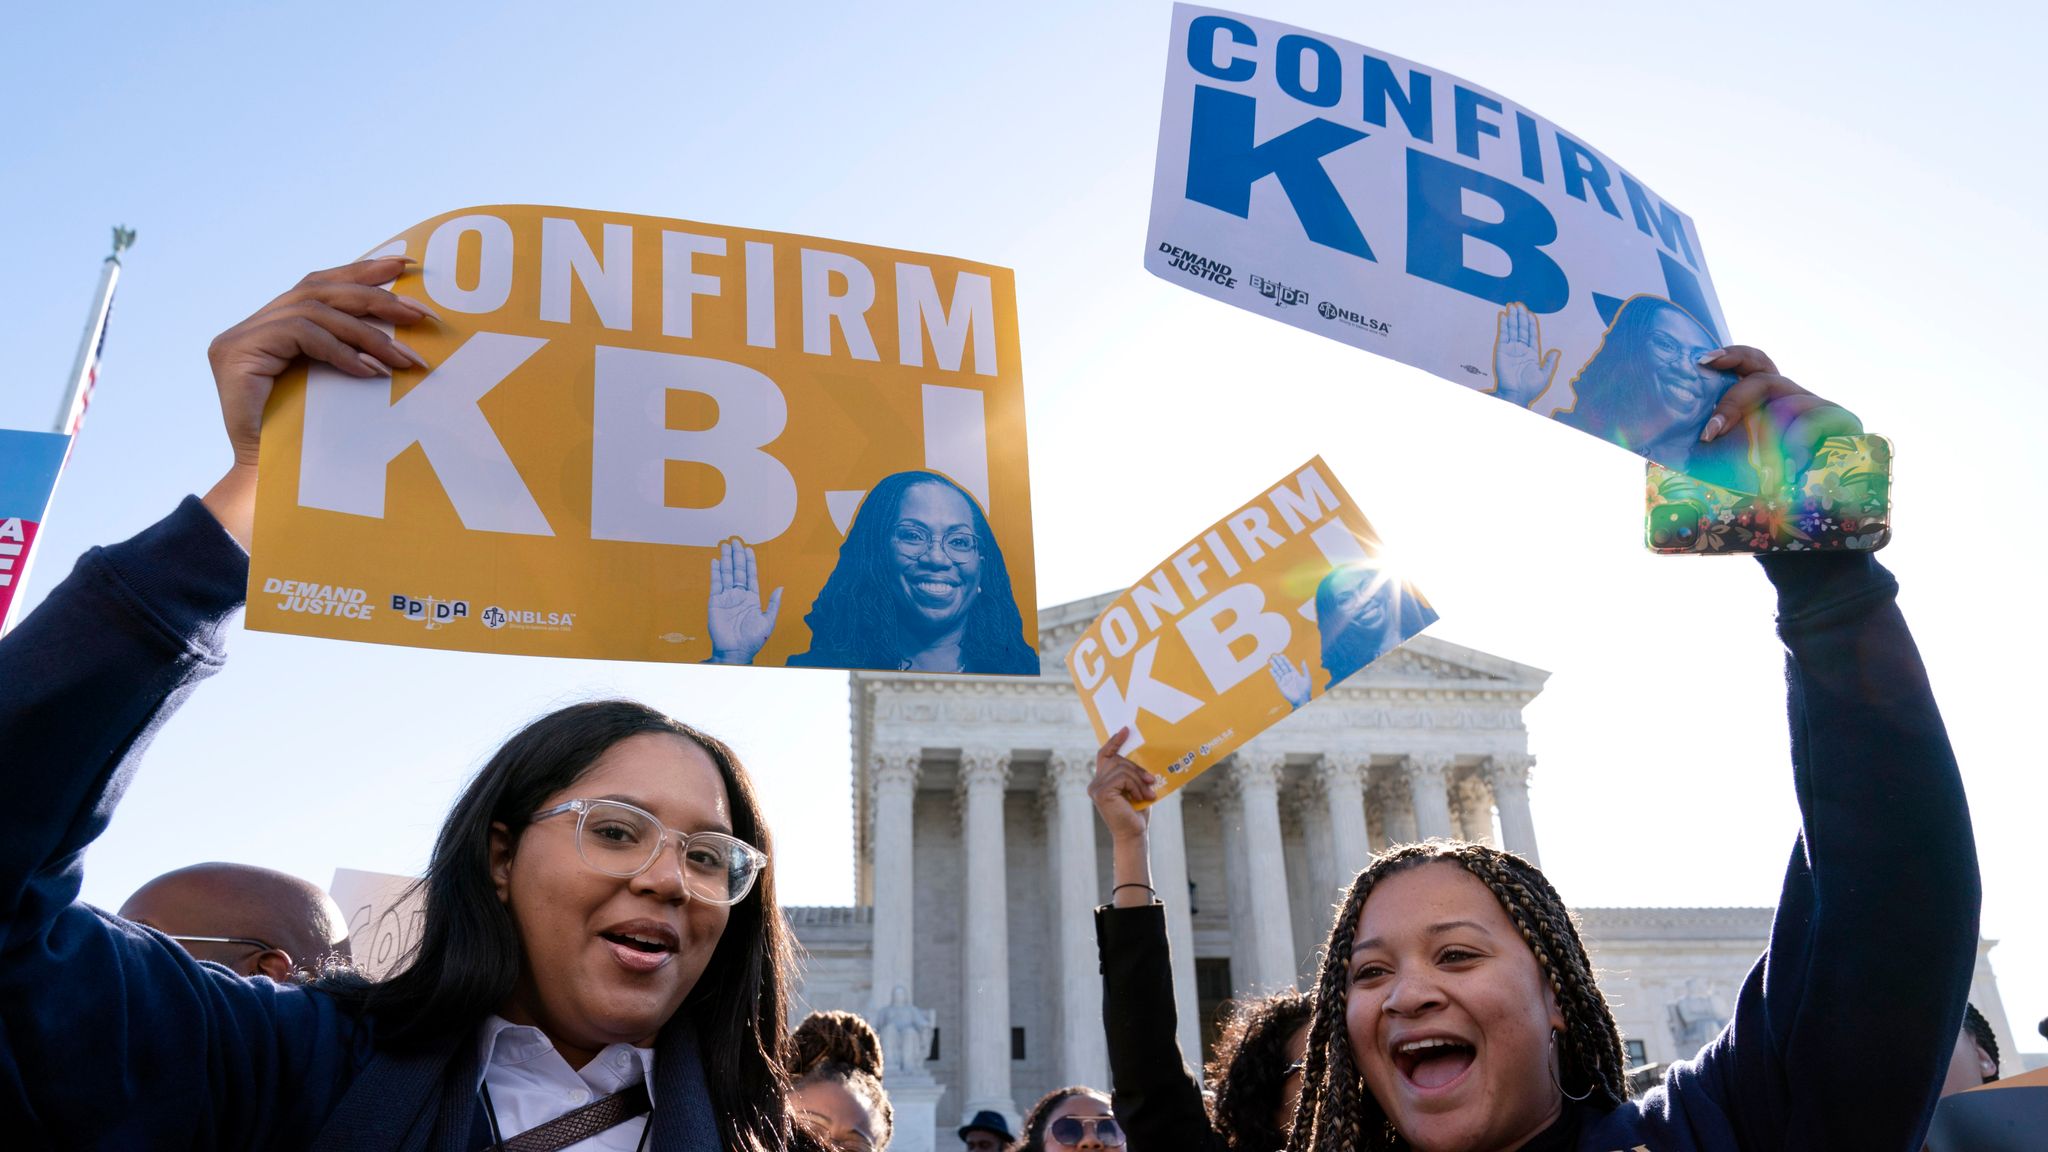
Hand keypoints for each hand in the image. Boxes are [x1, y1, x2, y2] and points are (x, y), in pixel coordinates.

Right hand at [200, 256, 435, 545]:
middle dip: (375, 296)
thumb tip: (404, 328)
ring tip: (406, 359)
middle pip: (319, 290)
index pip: (320, 285)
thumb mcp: (336, 387)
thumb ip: (349, 351)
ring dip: (368, 334)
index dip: (363, 270)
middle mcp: (252, 326)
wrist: (269, 488)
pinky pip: (301, 335)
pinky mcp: (237, 354)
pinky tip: (372, 371)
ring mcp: (240, 338)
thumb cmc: (310, 445)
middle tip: (419, 313)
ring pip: (315, 312)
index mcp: (272, 327)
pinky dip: (342, 351)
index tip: (407, 265)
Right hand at [706, 538, 781, 663]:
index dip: (750, 562)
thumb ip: (773, 604)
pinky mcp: (715, 602)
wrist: (736, 651)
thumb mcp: (768, 621)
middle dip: (737, 555)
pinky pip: (715, 584)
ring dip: (726, 560)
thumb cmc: (753, 640)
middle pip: (738, 571)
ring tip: (725, 545)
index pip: (751, 575)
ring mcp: (726, 598)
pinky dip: (715, 572)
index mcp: (752, 598)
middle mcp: (739, 595)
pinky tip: (715, 561)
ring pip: (726, 574)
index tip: (748, 549)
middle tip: (735, 540)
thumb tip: (780, 588)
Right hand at [1087, 727, 1158, 846]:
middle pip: (1117, 760)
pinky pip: (1122, 778)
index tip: (1126, 730)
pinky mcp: (1101, 792)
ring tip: (1148, 794)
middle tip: (1151, 780)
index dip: (1114, 741)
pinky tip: (1140, 797)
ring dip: (1139, 780)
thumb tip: (1141, 753)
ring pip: (1122, 768)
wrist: (1134, 834)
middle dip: (1137, 768)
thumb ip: (1132, 773)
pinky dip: (1135, 786)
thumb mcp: (1136, 788)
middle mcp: (1095, 783)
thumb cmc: (1137, 812)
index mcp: (1102, 781)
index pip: (1104, 755)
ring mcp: (1096, 788)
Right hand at [1268, 653, 1310, 708]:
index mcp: (1295, 673)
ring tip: (1270, 660)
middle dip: (1278, 661)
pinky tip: (1270, 669)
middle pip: (1282, 666)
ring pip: (1278, 671)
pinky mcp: (1281, 685)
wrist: (1301, 699)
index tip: (1281, 655)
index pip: (1288, 665)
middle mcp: (1289, 676)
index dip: (1285, 660)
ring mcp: (1284, 680)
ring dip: (1274, 665)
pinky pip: (1276, 678)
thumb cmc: (1306, 690)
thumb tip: (1303, 660)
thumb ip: (1304, 669)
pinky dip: (1273, 673)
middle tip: (1273, 655)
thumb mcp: (1307, 678)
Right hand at [1492, 302, 1560, 407]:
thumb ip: (1550, 362)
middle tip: (1519, 304)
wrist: (1516, 395)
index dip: (1531, 323)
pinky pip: (1503, 335)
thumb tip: (1556, 351)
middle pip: (1521, 329)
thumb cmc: (1530, 389)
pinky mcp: (1501, 351)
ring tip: (1512, 305)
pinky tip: (1504, 316)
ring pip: (1512, 329)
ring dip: (1512, 317)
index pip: (1532, 334)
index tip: (1530, 313)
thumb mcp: (1545, 376)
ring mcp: (1511, 349)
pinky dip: (1503, 325)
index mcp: (1532, 353)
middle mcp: (1521, 349)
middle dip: (1520, 316)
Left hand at [1696, 346, 1862, 477]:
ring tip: (1755, 465)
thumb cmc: (1771, 477)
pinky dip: (1796, 445)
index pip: (1754, 362)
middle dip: (1733, 403)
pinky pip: (1812, 423)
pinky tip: (1789, 469)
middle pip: (1763, 380)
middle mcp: (1793, 394)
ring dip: (1766, 437)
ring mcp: (1819, 405)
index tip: (1704, 361)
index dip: (1732, 356)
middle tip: (1710, 434)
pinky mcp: (1842, 420)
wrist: (1822, 496)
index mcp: (1769, 396)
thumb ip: (1721, 438)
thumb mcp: (1740, 454)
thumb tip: (1689, 438)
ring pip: (1787, 405)